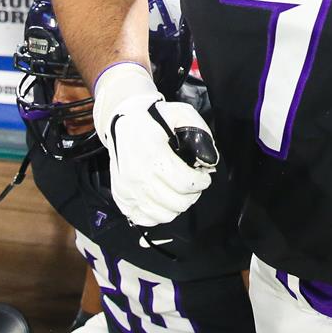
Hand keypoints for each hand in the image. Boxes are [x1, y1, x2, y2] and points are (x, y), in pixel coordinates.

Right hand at [92, 63, 216, 226]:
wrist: (122, 119)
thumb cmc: (153, 117)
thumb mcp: (181, 114)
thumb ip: (201, 132)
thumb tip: (210, 160)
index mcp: (154, 156)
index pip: (186, 183)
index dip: (202, 182)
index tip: (204, 177)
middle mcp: (139, 177)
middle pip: (177, 202)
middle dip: (193, 194)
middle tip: (193, 184)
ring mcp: (128, 190)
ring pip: (163, 215)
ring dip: (177, 205)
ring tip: (179, 192)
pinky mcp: (121, 198)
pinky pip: (145, 218)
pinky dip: (158, 213)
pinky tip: (162, 199)